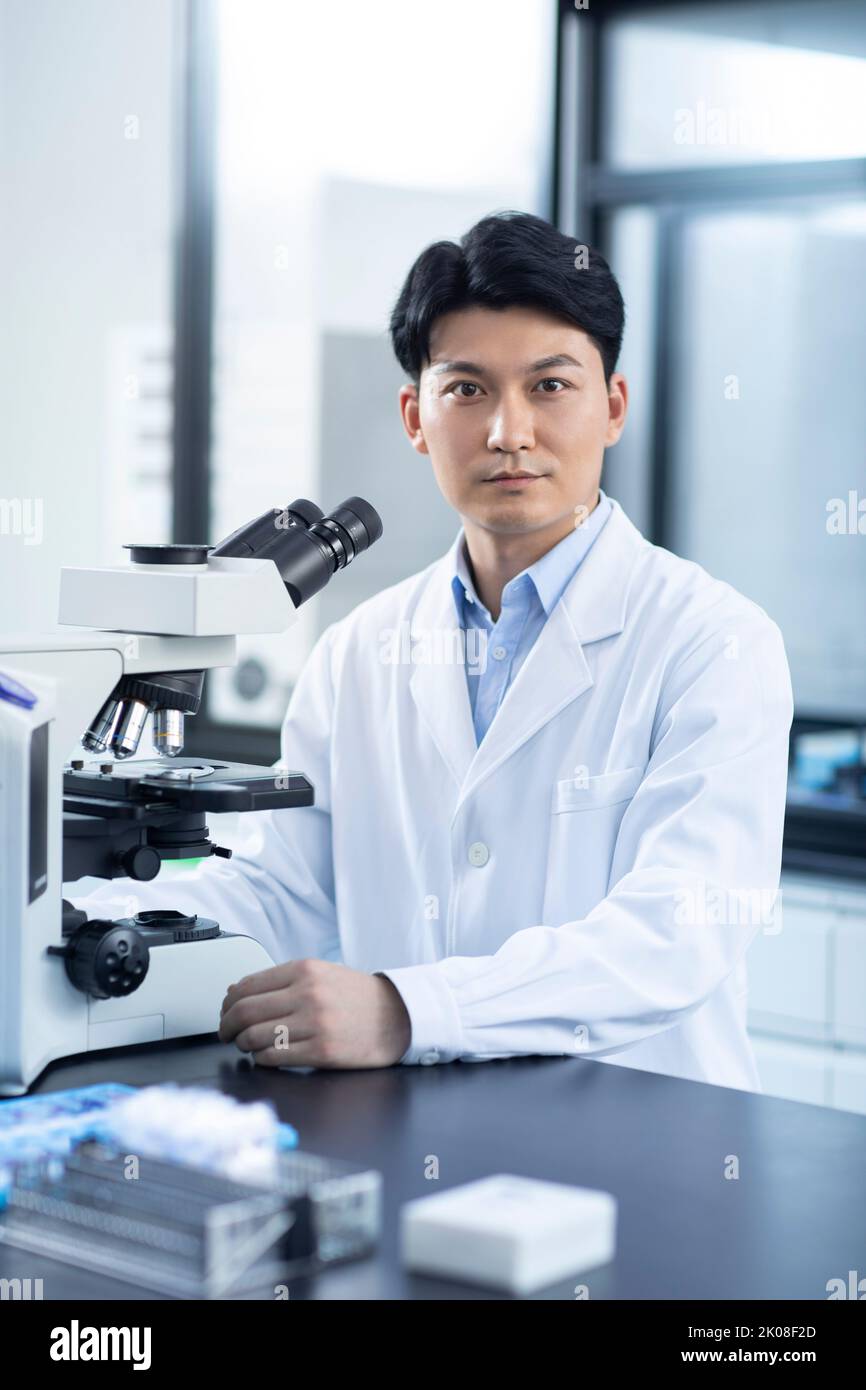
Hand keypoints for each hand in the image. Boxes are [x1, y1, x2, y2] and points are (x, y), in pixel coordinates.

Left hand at [218, 959, 411, 1068]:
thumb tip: (236, 992)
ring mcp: (314, 1024)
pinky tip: (267, 1056)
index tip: (224, 1012)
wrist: (398, 1017)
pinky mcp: (321, 1052)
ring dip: (243, 1045)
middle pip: (244, 1012)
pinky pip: (274, 1058)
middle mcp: (307, 994)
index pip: (246, 986)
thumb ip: (281, 980)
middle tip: (226, 1034)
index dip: (227, 1004)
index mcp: (304, 970)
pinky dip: (262, 1059)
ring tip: (247, 1046)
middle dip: (226, 1026)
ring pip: (254, 1037)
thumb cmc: (357, 997)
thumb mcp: (321, 974)